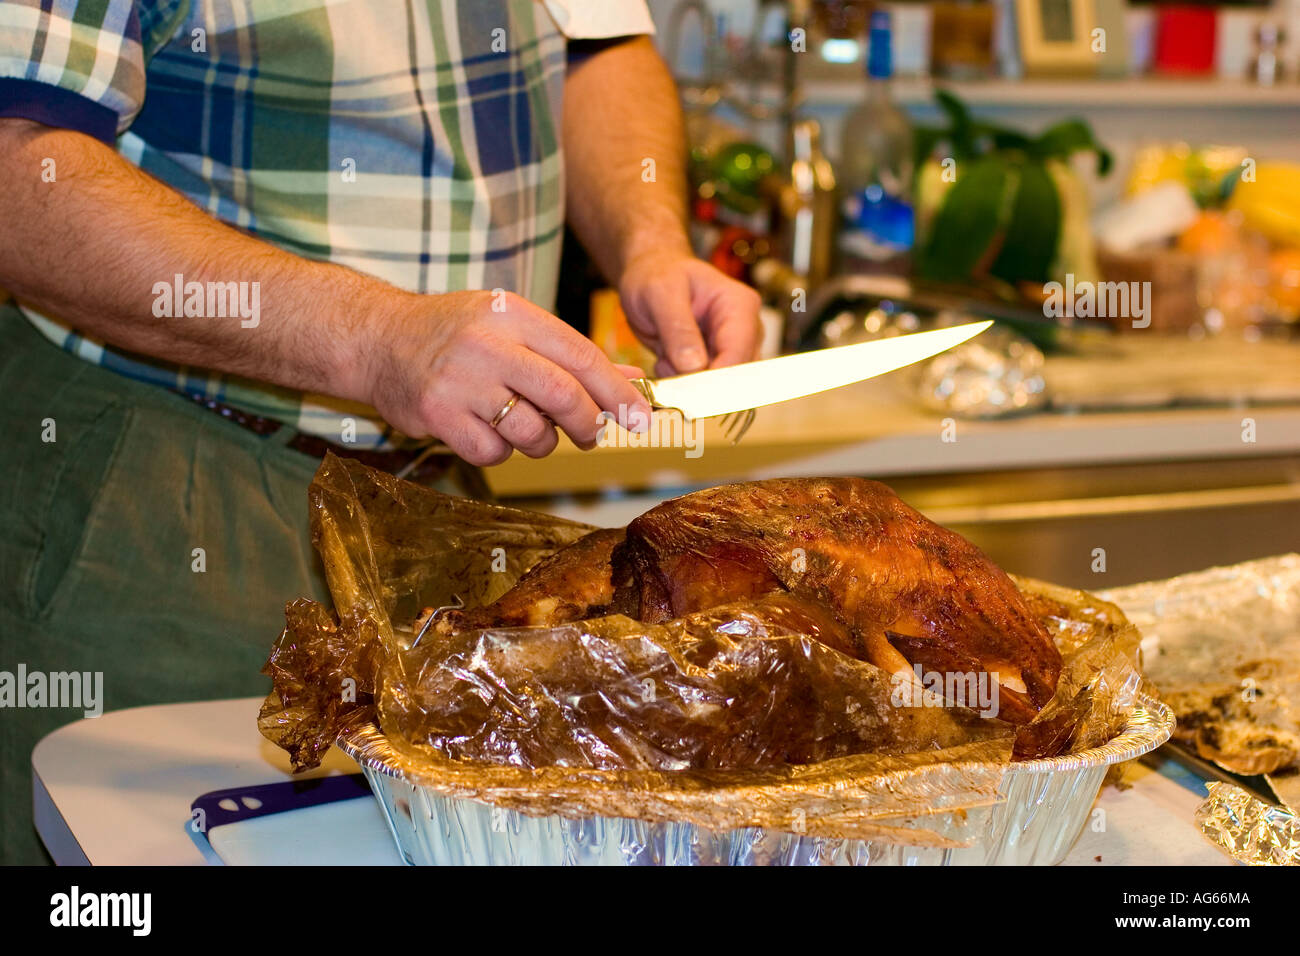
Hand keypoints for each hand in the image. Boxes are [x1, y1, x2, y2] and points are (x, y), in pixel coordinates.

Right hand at [361, 290, 650, 465]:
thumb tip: (628, 383)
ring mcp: (461, 381)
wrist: (379, 339)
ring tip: (526, 427)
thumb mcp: (513, 325)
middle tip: (591, 434)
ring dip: (541, 442)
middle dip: (589, 425)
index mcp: (513, 314)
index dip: (616, 392)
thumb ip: (568, 354)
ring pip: (532, 433)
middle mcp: (488, 344)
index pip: (581, 356)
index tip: (641, 418)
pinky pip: (493, 452)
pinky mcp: (438, 415)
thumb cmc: (456, 333)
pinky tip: (486, 430)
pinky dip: (500, 451)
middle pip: (564, 397)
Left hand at [617, 251, 761, 377]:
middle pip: (737, 374)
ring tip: (664, 358)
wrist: (649, 276)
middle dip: (699, 381)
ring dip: (688, 383)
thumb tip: (695, 366)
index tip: (686, 390)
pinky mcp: (716, 362)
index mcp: (740, 306)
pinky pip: (704, 386)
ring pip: (720, 385)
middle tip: (667, 367)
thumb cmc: (656, 275)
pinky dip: (682, 382)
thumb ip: (677, 328)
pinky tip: (666, 361)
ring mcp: (732, 348)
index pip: (739, 352)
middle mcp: (744, 329)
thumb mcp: (660, 293)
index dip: (716, 378)